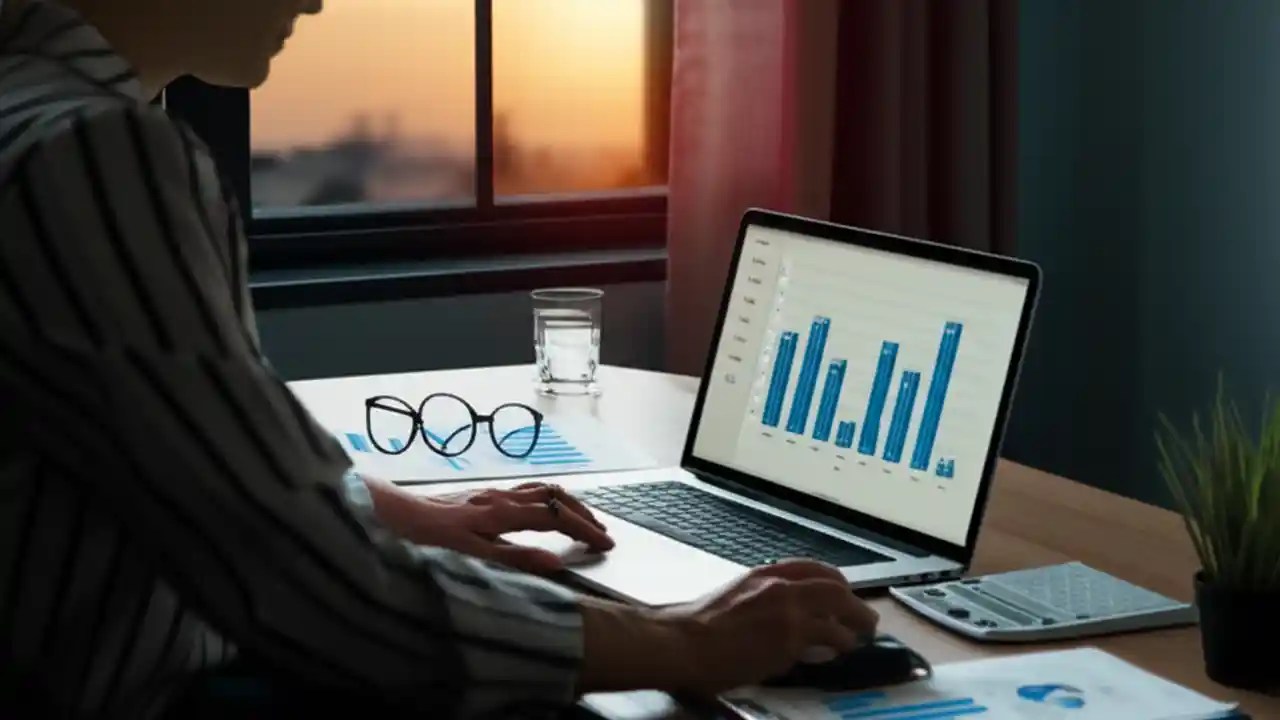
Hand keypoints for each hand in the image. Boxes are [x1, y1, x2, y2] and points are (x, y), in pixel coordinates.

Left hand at [376, 480, 613, 574]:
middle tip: (603, 533)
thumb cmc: (427, 536)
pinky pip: (527, 491)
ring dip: (567, 504)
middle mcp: (501, 498)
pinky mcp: (482, 497)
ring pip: (542, 491)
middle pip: (556, 498)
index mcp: (503, 512)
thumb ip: (515, 559)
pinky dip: (547, 500)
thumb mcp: (472, 556)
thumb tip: (555, 563)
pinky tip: (543, 512)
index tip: (605, 544)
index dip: (585, 530)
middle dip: (584, 514)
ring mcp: (492, 494)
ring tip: (583, 520)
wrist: (393, 513)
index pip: (557, 517)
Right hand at [579, 559, 877, 694]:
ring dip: (853, 628)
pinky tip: (837, 655)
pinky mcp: (788, 641)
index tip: (844, 593)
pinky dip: (836, 647)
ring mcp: (786, 613)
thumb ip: (760, 600)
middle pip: (834, 587)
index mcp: (763, 574)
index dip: (836, 582)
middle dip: (855, 604)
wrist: (680, 642)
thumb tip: (779, 617)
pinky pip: (826, 642)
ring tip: (858, 639)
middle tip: (864, 619)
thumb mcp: (732, 597)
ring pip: (837, 613)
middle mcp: (779, 587)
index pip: (813, 569)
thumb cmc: (694, 625)